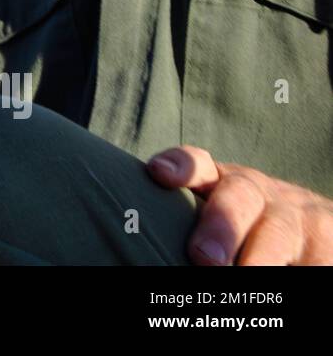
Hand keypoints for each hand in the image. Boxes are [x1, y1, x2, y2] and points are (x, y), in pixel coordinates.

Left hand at [146, 145, 332, 264]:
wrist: (310, 226)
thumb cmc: (244, 225)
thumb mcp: (216, 213)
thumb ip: (185, 220)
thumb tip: (145, 249)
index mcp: (221, 182)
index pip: (199, 163)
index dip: (182, 165)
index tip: (160, 173)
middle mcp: (257, 193)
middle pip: (239, 197)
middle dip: (221, 224)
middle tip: (205, 257)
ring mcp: (295, 216)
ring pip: (277, 232)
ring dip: (259, 258)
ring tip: (244, 277)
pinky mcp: (326, 242)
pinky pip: (313, 259)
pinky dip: (297, 271)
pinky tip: (274, 296)